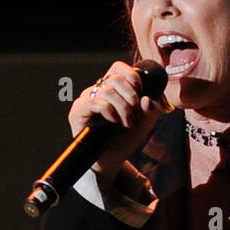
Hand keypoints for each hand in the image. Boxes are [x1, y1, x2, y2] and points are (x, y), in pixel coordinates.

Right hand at [68, 61, 165, 190]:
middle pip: (115, 78)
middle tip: (136, 112)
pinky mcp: (78, 112)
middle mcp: (97, 91)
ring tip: (127, 123)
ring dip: (123, 107)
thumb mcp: (145, 124)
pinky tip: (114, 121)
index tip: (141, 90)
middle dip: (131, 95)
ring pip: (107, 90)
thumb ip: (152, 110)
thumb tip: (148, 99)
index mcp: (112, 89)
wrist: (112, 161)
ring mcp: (86, 100)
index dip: (131, 75)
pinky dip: (109, 110)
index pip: (118, 68)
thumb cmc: (125, 140)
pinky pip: (95, 102)